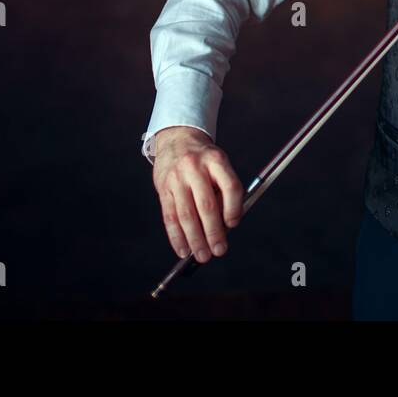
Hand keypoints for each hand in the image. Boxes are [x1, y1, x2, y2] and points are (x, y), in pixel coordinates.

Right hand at [152, 126, 244, 261]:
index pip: (230, 186)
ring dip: (195, 239)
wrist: (177, 140)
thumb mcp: (219, 164)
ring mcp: (177, 178)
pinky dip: (176, 236)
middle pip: (206, 204)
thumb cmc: (205, 160)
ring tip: (202, 256)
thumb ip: (224, 191)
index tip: (234, 224)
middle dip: (213, 232)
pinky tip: (183, 250)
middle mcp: (195, 167)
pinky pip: (169, 216)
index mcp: (216, 160)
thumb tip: (227, 227)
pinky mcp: (163, 189)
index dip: (234, 208)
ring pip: (186, 214)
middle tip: (219, 250)